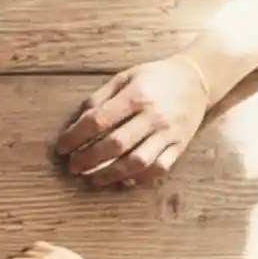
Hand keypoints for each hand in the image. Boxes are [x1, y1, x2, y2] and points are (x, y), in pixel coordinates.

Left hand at [56, 55, 209, 186]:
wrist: (196, 79)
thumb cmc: (154, 77)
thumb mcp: (124, 77)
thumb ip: (100, 98)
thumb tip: (77, 123)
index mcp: (136, 95)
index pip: (99, 120)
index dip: (76, 136)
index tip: (62, 147)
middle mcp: (153, 116)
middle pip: (116, 144)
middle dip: (89, 159)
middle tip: (73, 167)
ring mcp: (168, 133)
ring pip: (137, 161)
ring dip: (111, 174)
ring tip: (93, 179)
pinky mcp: (179, 146)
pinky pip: (159, 168)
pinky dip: (139, 178)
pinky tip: (122, 181)